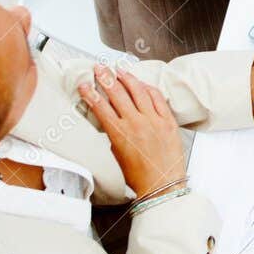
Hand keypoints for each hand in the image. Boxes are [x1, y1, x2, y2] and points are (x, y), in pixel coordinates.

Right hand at [77, 63, 185, 198]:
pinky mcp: (168, 121)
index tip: (84, 85)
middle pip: (118, 93)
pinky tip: (142, 83)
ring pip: (138, 91)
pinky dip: (148, 88)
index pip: (101, 107)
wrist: (162, 184)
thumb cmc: (139, 176)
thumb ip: (114, 134)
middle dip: (106, 78)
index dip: (90, 93)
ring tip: (119, 70)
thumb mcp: (117, 155)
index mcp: (120, 134)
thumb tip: (112, 120)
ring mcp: (154, 120)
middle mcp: (136, 123)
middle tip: (100, 69)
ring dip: (127, 78)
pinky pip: (158, 98)